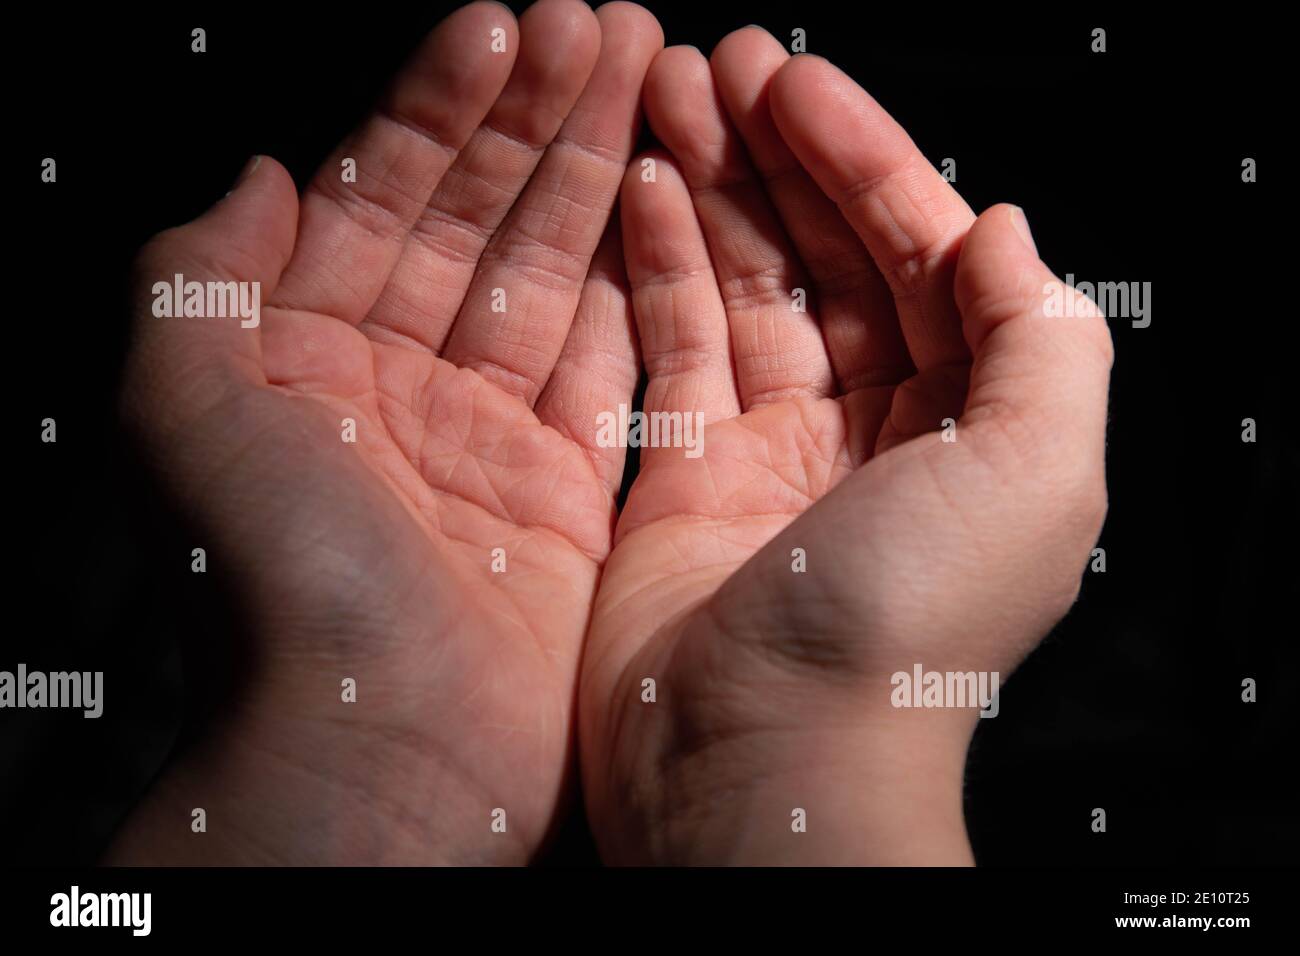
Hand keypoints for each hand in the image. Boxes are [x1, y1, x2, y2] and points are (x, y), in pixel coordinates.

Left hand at [108, 0, 662, 864]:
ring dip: (597, 177)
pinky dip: (637, 283)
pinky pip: (608, 363)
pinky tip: (666, 206)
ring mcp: (488, 438)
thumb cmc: (280, 592)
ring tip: (645, 78)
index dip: (438, 108)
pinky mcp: (563, 490)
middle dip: (537, 119)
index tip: (500, 28)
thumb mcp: (186, 407)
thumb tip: (256, 174)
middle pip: (480, 223)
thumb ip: (198, 276)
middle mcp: (398, 391)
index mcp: (305, 360)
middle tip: (602, 28)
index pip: (381, 199)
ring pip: (553, 277)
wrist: (384, 747)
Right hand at [580, 31, 1112, 863]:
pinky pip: (673, 347)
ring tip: (663, 90)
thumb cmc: (901, 638)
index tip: (797, 80)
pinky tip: (641, 190)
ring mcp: (771, 455)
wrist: (762, 766)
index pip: (920, 256)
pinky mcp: (684, 480)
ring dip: (712, 187)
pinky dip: (657, 266)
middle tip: (715, 58)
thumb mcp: (1034, 471)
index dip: (866, 158)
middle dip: (777, 154)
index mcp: (968, 426)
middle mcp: (873, 435)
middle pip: (826, 258)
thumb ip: (1043, 338)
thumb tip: (1001, 230)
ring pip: (743, 289)